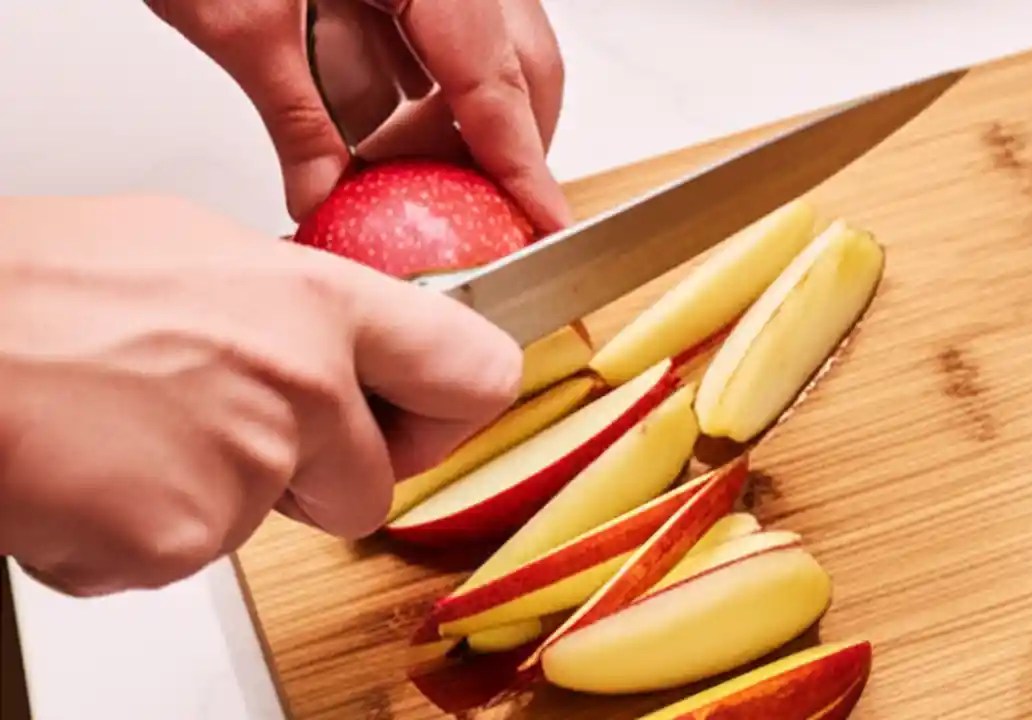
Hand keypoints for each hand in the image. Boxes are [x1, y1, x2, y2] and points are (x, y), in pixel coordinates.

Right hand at [0, 196, 520, 595]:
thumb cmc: (39, 285)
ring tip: (137, 431)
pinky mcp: (181, 543)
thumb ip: (296, 306)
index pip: (474, 371)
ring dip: (219, 498)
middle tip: (235, 427)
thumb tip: (337, 334)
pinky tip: (101, 473)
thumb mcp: (199, 249)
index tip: (431, 412)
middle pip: (376, 487)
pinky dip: (147, 534)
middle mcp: (300, 390)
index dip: (455, 406)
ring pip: (273, 525)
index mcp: (317, 306)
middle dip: (320, 478)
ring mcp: (244, 473)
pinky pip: (192, 558)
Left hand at [147, 0, 571, 231]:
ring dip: (460, 118)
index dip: (523, 166)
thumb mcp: (237, 16)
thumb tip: (321, 196)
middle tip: (481, 212)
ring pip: (491, 48)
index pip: (498, 82)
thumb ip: (294, 116)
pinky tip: (390, 124)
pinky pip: (445, 28)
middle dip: (505, 146)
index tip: (544, 221)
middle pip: (522, 63)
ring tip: (414, 176)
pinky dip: (428, 82)